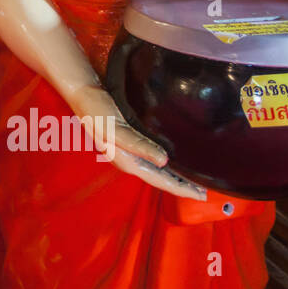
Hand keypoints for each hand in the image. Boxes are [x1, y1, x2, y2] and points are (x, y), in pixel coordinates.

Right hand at [63, 85, 206, 200]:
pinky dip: (167, 165)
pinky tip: (174, 161)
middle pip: (161, 179)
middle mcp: (130, 160)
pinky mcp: (131, 142)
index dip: (181, 189)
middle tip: (204, 192)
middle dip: (181, 187)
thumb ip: (139, 146)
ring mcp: (130, 152)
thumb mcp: (116, 130)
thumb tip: (164, 161)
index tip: (202, 195)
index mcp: (128, 161)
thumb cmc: (97, 112)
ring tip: (193, 181)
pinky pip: (153, 159)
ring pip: (158, 171)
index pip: (160, 181)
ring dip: (175, 177)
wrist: (83, 93)